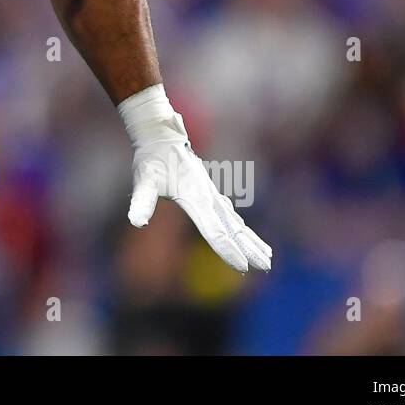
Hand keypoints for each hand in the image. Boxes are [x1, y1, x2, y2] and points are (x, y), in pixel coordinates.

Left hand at [121, 87, 272, 274]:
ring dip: (252, 241)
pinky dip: (243, 229)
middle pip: (233, 229)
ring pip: (236, 223)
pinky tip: (248, 236)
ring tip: (268, 258)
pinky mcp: (210, 194)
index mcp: (196, 198)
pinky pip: (231, 216)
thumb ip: (142, 201)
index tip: (243, 267)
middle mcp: (209, 198)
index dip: (228, 250)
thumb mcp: (143, 180)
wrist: (161, 137)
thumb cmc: (151, 160)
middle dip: (250, 249)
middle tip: (266, 267)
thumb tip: (136, 222)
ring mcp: (212, 196)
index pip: (214, 230)